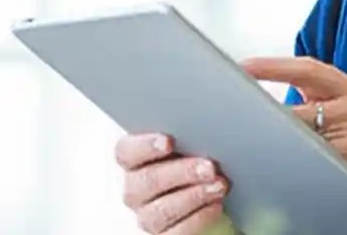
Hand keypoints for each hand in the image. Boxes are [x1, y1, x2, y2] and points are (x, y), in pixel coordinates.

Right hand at [115, 133, 232, 233]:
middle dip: (181, 172)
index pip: (127, 151)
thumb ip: (191, 133)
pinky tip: (216, 206)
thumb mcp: (195, 142)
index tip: (169, 142)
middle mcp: (137, 188)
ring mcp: (148, 214)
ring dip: (194, 196)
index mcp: (137, 159)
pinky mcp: (164, 234)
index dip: (144, 146)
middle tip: (209, 167)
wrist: (215, 191)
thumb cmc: (201, 160)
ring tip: (219, 186)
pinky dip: (198, 218)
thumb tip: (208, 122)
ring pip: (160, 210)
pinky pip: (175, 232)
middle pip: (146, 181)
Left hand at [241, 57, 346, 212]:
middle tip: (235, 116)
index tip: (242, 66)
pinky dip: (297, 158)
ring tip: (255, 148)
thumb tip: (272, 105)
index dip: (273, 66)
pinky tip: (282, 166)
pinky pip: (317, 151)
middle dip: (267, 112)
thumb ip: (320, 107)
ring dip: (278, 140)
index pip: (308, 68)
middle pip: (300, 100)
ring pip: (304, 127)